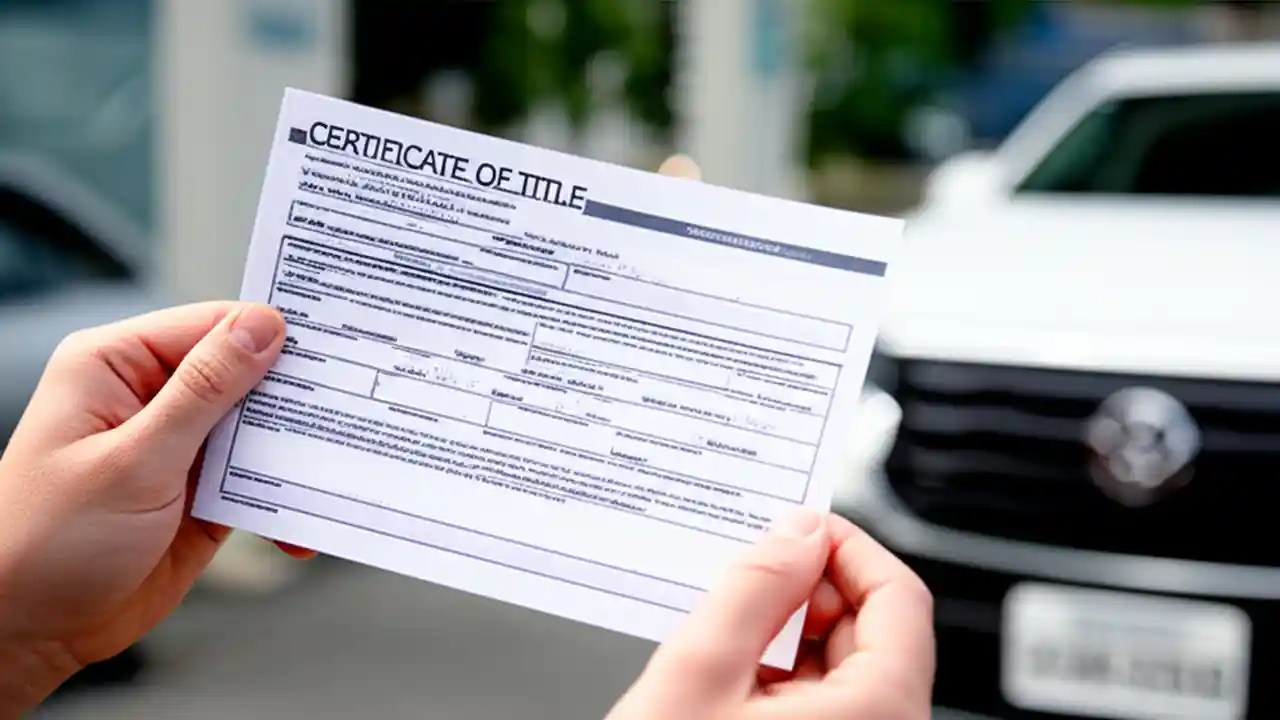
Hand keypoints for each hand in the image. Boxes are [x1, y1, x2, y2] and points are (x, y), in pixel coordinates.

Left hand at [0, 302, 309, 711]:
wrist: (30, 632)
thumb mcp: (134, 461)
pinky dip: (284, 498)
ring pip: (259, 428)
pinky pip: (259, 478)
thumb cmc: (48, 543)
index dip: (269, 334)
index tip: (331, 349)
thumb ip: (203, 392)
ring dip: (294, 453)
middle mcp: (148, 396)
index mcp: (115, 365)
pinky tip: (299, 527)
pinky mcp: (200, 491)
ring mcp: (177, 446)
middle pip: (243, 374)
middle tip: (349, 411)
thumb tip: (261, 326)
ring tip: (337, 471)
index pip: (211, 326)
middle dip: (293, 398)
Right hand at [607, 511, 934, 718]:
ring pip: (847, 670)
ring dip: (791, 634)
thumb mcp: (697, 675)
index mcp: (877, 714)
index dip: (849, 547)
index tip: (800, 526)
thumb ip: (752, 589)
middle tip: (748, 570)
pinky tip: (729, 672)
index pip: (901, 597)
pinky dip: (782, 677)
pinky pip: (825, 706)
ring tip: (726, 627)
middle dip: (811, 591)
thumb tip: (794, 532)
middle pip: (876, 632)